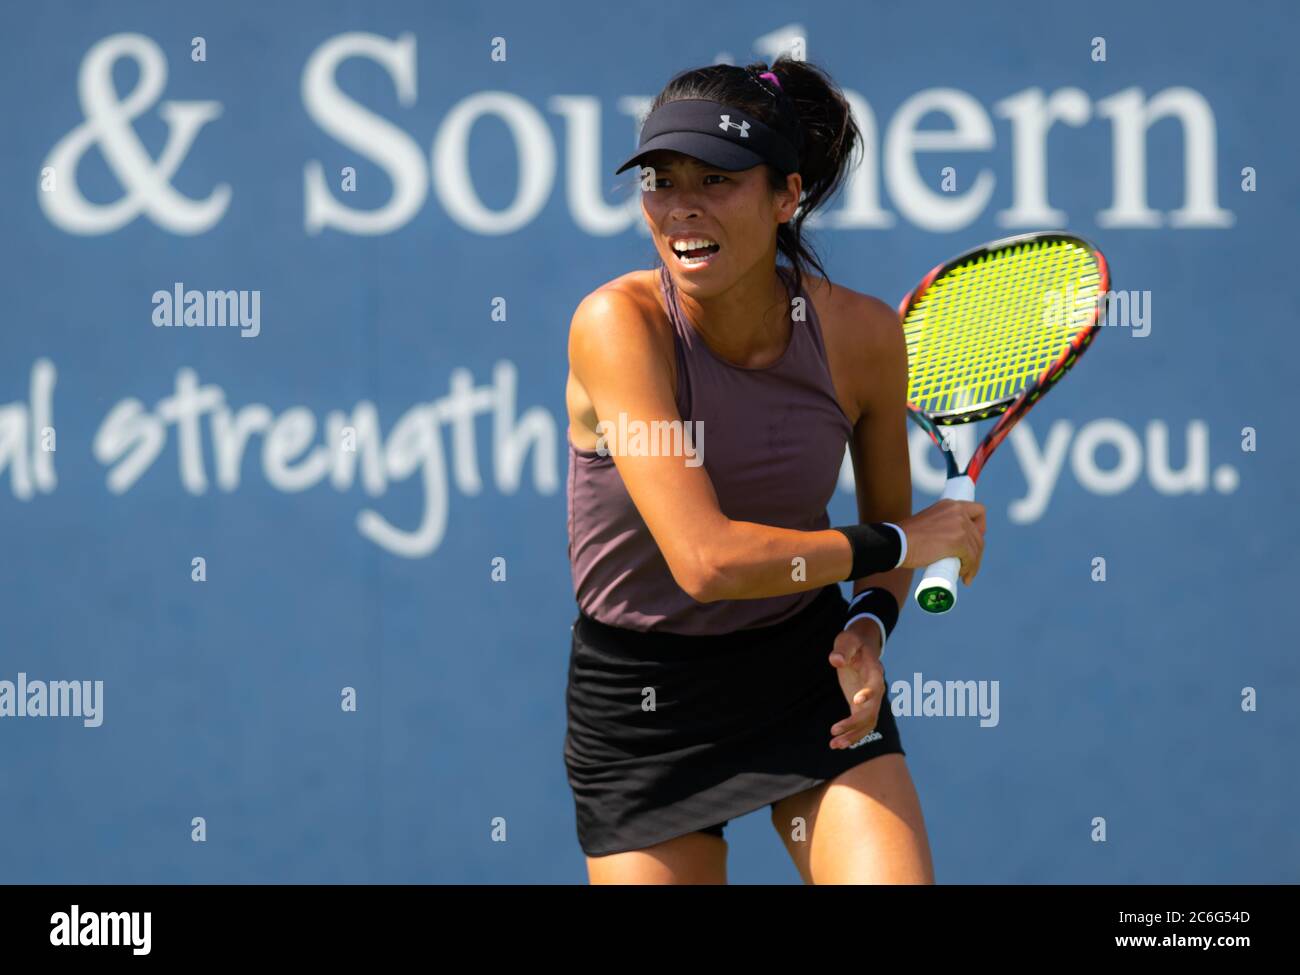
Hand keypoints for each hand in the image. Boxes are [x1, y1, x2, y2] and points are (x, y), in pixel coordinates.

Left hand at [827, 620, 885, 749]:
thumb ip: (842, 650)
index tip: (856, 701)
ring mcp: (871, 699)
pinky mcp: (862, 705)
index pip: (875, 685)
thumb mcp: (846, 640)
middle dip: (855, 723)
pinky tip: (838, 744)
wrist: (861, 647)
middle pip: (871, 710)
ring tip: (835, 745)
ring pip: (868, 722)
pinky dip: (852, 735)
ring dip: (853, 735)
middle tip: (835, 731)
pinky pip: (861, 724)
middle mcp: (876, 688)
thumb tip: (836, 661)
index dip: (868, 694)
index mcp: (874, 671)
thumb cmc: (853, 642)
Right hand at [897, 499, 986, 584]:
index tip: (973, 539)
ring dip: (973, 564)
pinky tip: (964, 575)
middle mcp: (958, 511)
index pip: (978, 511)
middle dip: (976, 552)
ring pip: (977, 548)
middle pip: (979, 535)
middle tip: (968, 563)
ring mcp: (960, 526)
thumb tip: (948, 542)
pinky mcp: (958, 542)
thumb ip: (941, 525)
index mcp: (951, 504)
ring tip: (965, 574)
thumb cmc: (907, 537)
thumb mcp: (929, 522)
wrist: (897, 542)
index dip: (980, 527)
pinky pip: (971, 558)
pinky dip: (970, 569)